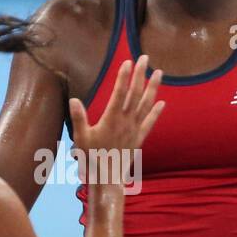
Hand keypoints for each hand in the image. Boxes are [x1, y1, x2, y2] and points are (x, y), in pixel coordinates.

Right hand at [67, 56, 164, 179]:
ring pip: (146, 105)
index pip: (119, 93)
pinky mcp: (139, 138)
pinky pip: (150, 123)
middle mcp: (125, 122)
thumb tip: (74, 99)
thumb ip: (79, 118)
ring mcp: (134, 130)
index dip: (124, 76)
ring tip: (159, 73)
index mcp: (111, 119)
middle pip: (135, 94)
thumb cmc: (91, 158)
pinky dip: (156, 112)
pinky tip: (162, 102)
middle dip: (140, 75)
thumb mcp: (80, 138)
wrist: (107, 179)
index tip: (128, 62)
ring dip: (153, 88)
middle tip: (145, 58)